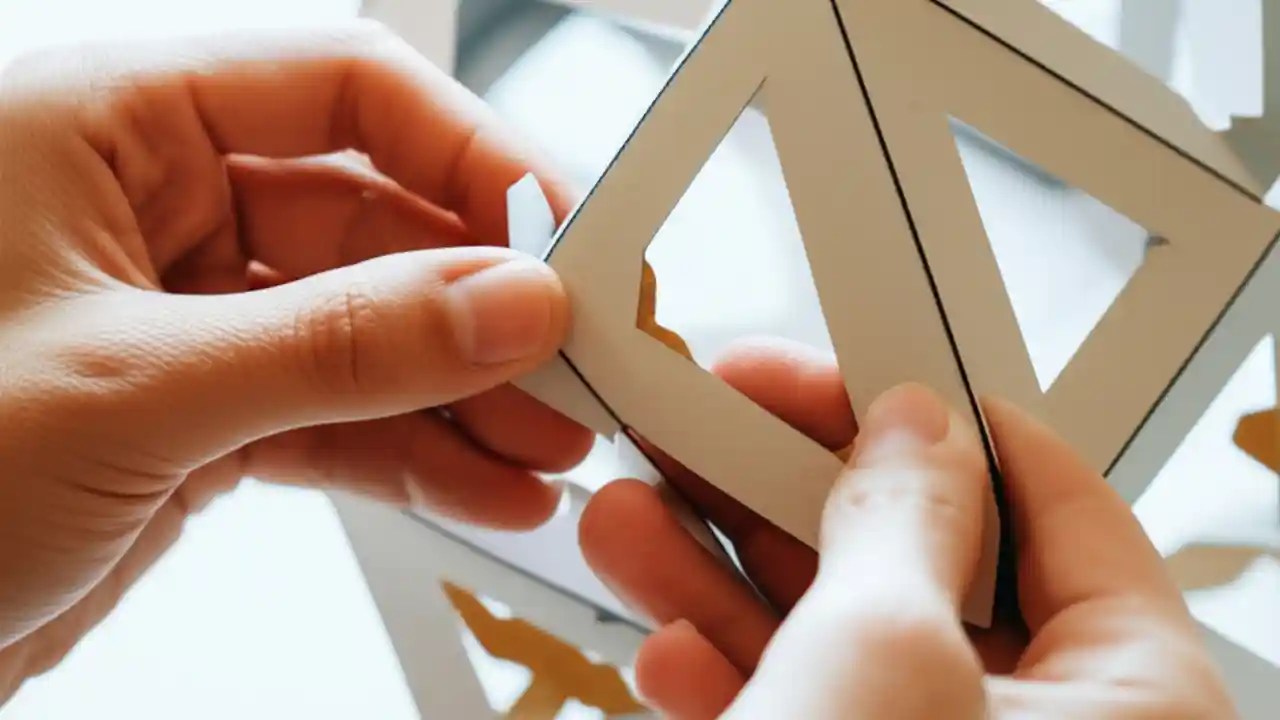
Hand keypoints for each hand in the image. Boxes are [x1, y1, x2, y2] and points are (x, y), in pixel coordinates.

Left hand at [0, 23, 592, 695]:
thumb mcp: (134, 392)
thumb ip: (341, 344)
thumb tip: (508, 304)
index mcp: (107, 127)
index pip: (338, 89)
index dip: (465, 153)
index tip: (559, 232)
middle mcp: (150, 207)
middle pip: (372, 219)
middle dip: (481, 302)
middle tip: (575, 361)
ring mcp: (181, 318)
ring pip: (364, 330)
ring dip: (462, 391)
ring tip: (547, 446)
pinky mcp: (195, 415)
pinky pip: (332, 413)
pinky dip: (410, 454)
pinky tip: (482, 488)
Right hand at [581, 339, 1234, 717]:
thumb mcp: (882, 652)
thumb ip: (898, 516)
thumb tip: (908, 427)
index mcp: (1132, 696)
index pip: (1052, 496)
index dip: (940, 414)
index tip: (849, 368)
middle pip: (917, 558)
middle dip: (785, 490)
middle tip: (705, 420)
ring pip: (837, 639)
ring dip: (723, 572)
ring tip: (633, 507)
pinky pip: (800, 708)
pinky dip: (726, 667)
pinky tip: (661, 634)